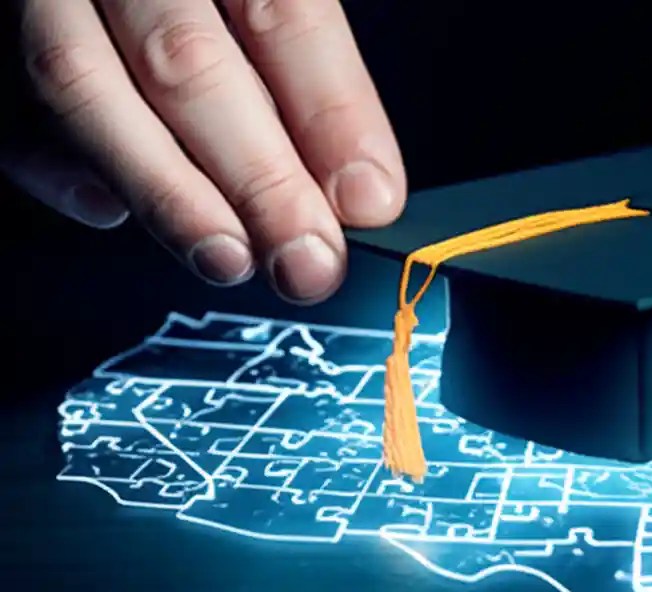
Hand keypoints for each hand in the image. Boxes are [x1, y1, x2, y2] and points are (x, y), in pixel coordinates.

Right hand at [1, 0, 405, 303]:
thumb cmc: (205, 1)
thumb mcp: (258, 1)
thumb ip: (301, 71)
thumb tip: (358, 190)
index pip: (284, 13)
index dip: (332, 112)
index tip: (371, 201)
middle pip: (187, 58)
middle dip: (258, 177)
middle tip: (308, 261)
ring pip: (81, 82)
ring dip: (165, 190)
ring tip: (228, 256)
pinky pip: (9, 111)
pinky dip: (58, 169)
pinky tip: (112, 211)